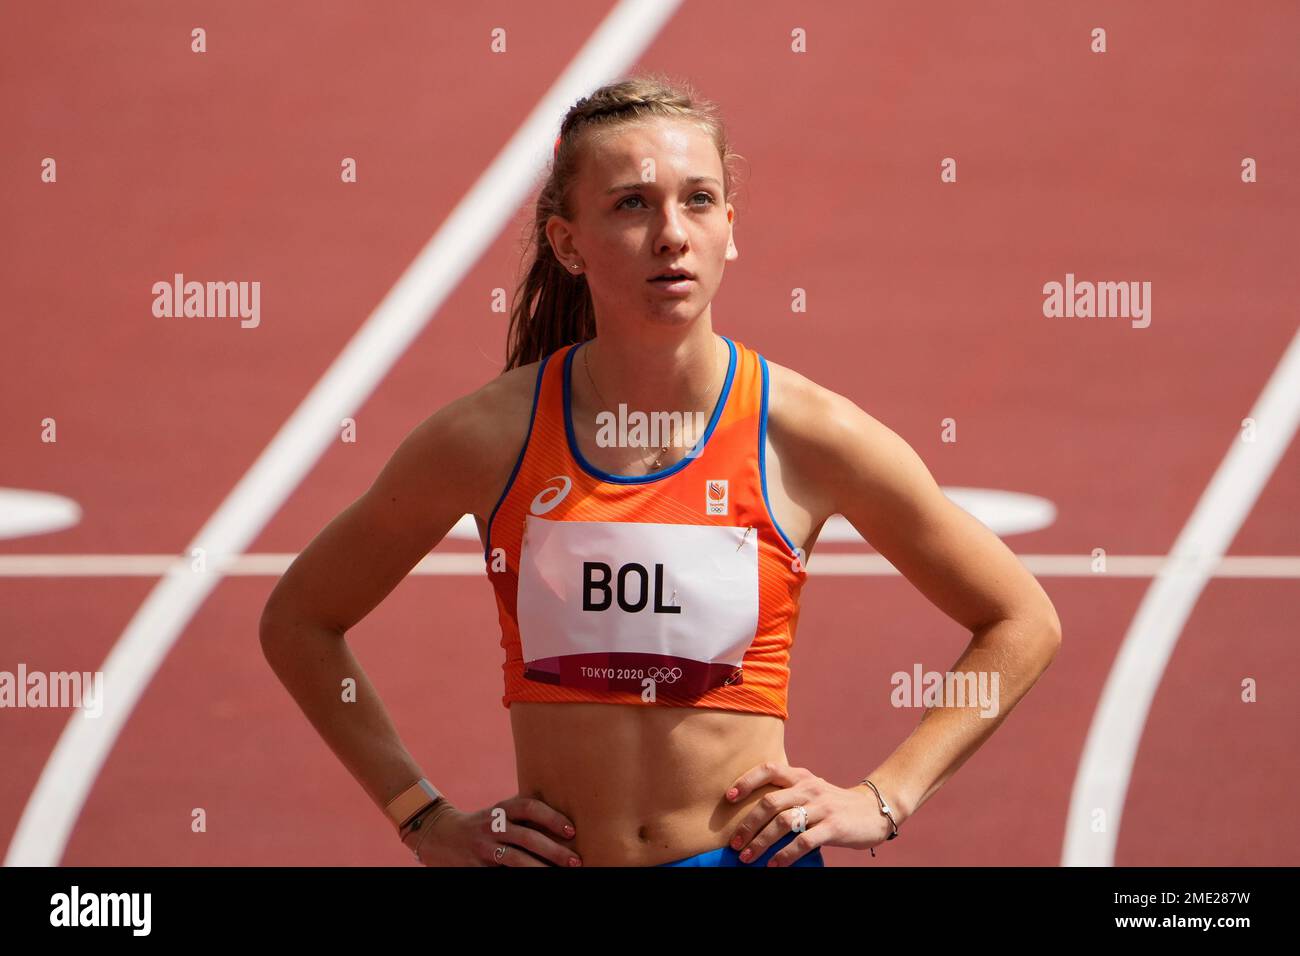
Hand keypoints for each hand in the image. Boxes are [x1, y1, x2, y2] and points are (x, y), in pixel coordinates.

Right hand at [404, 796, 581, 866]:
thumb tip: (564, 827)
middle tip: (575, 861)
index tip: (572, 830)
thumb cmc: (481, 824)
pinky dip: (517, 878)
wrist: (437, 833)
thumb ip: (523, 817)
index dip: (552, 817)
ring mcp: (482, 847)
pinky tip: (532, 880)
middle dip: (554, 850)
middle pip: (527, 836)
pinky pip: (499, 874)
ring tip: (558, 875)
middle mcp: (492, 825)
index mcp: (501, 809)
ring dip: (540, 869)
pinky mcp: (473, 867)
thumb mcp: (499, 813)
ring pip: (515, 859)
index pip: (530, 807)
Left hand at [724, 762, 896, 865]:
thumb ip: (787, 794)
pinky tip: (774, 865)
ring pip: (783, 823)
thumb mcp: (811, 790)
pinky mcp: (834, 826)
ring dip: (761, 843)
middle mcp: (809, 787)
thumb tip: (752, 814)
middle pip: (770, 802)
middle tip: (734, 843)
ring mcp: (822, 807)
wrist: (873, 811)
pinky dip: (785, 855)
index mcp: (801, 776)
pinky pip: (803, 842)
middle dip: (748, 824)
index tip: (729, 798)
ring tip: (747, 858)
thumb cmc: (833, 804)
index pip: (769, 769)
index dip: (746, 781)